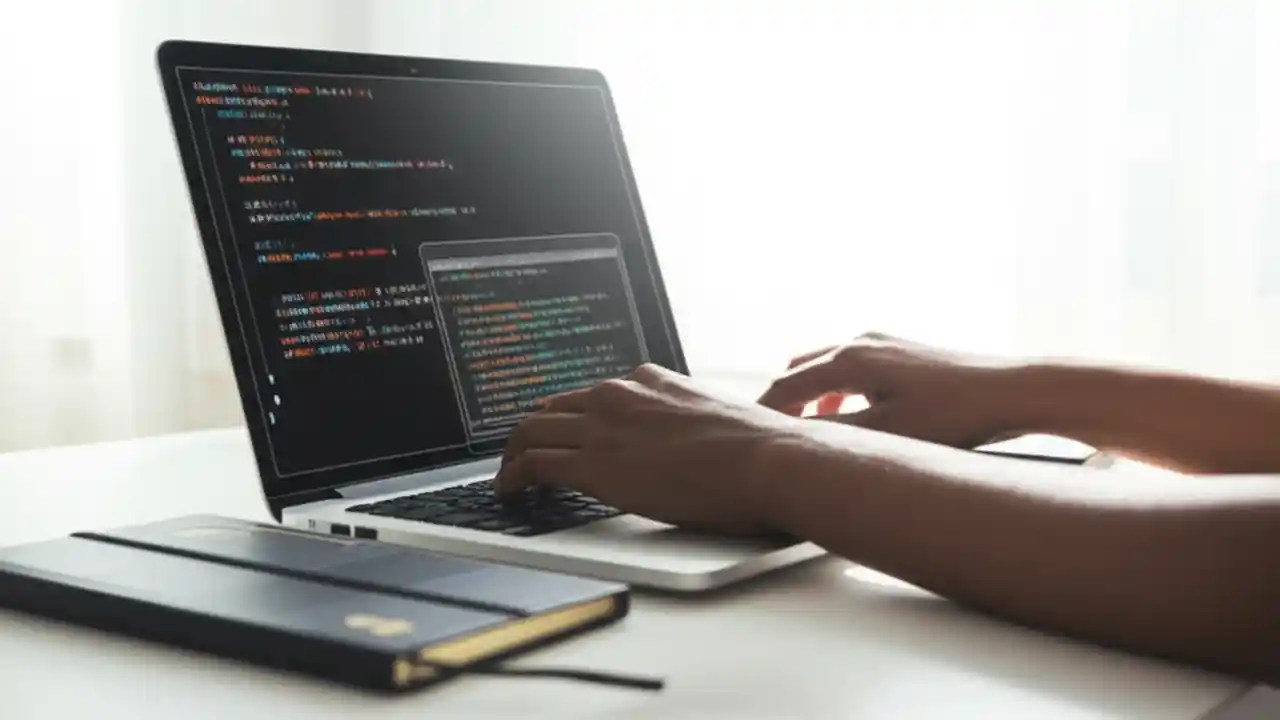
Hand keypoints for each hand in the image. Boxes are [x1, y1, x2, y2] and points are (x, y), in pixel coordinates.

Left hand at [494, 364, 801, 533]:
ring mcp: (603, 427)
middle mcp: (620, 394)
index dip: (573, 416)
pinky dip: (511, 478)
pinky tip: (507, 491)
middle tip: (523, 453)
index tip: (567, 432)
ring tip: (507, 476)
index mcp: (652, 381)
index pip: (595, 394)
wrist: (769, 461)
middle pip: (554, 407)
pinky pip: (533, 464)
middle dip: (535, 430)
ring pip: (533, 430)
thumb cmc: (762, 449)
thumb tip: (707, 448)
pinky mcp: (594, 465)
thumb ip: (696, 424)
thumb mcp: (721, 419)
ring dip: (514, 453)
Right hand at [757, 332, 1030, 447]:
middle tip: (769, 433)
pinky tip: (849, 413)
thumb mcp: (888, 437)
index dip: (765, 414)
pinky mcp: (902, 350)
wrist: (1011, 390)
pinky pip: (852, 366)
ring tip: (805, 427)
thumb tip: (796, 446)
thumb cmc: (954, 414)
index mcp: (849, 359)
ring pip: (826, 366)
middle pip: (801, 370)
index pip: (787, 386)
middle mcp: (860, 342)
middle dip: (783, 401)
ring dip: (810, 395)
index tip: (747, 437)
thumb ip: (837, 439)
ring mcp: (882, 342)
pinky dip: (837, 389)